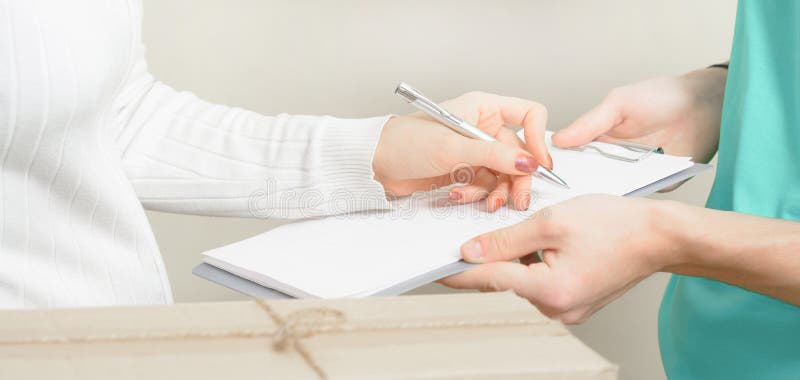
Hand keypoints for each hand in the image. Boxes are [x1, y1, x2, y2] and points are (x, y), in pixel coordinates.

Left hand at [373, 91, 550, 210]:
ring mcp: (474, 150)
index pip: (528, 114)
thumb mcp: (453, 148)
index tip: (538, 163)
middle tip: (518, 199)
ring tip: (487, 203)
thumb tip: (528, 163)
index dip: (538, 137)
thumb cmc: (405, 142)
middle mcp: (483, 127)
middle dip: (518, 177)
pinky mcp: (465, 170)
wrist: (376, 163)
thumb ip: (493, 156)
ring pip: (504, 173)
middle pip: (519, 153)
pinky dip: (477, 194)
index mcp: (484, 107)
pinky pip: (485, 184)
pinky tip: (459, 194)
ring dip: (497, 191)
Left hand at [440, 195, 679, 323]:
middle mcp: (557, 309)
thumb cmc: (616, 223)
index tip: (433, 269)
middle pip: (506, 279)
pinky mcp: (575, 303)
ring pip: (523, 278)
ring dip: (518, 255)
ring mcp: (567, 309)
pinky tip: (549, 241)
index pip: (488, 279)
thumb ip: (505, 239)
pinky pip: (541, 281)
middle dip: (494, 253)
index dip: (457, 271)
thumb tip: (470, 251)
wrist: (660, 236)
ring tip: (540, 228)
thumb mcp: (552, 221)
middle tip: (487, 227)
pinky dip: (536, 261)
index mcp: (549, 291)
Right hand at [553, 69, 725, 189]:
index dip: (555, 168)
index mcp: (596, 141)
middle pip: (585, 180)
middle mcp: (610, 161)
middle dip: (573, 189)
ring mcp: (632, 176)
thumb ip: (589, 124)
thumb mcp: (618, 104)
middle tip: (557, 199)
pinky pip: (636, 198)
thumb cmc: (661, 97)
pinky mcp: (654, 186)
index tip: (539, 178)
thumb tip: (557, 140)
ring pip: (609, 193)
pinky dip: (628, 201)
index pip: (569, 159)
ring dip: (598, 198)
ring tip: (580, 207)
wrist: (707, 106)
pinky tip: (613, 206)